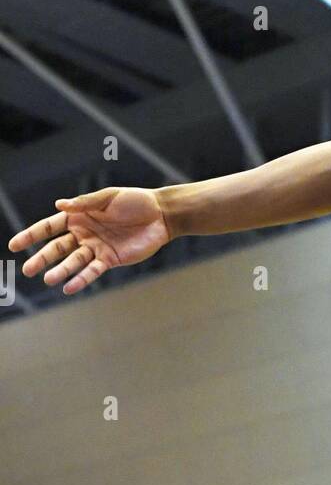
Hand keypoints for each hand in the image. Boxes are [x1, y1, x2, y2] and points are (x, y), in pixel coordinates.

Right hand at [9, 187, 171, 294]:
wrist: (162, 215)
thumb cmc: (135, 201)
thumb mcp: (109, 196)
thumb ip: (84, 203)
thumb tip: (58, 205)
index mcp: (79, 217)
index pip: (50, 227)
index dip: (32, 235)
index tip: (14, 244)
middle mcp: (84, 234)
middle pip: (57, 248)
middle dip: (41, 258)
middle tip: (27, 270)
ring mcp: (96, 248)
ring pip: (73, 262)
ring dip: (60, 271)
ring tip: (48, 279)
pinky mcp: (110, 259)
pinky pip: (92, 271)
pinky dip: (81, 279)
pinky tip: (68, 287)